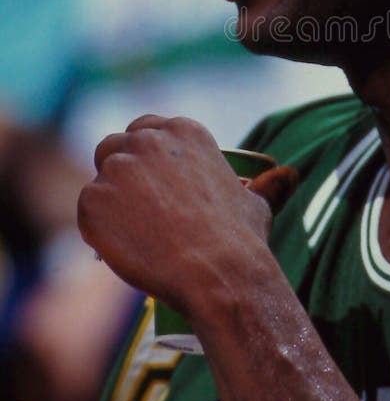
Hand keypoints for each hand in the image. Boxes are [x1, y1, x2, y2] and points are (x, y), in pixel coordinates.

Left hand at [77, 115, 294, 312]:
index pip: (146, 129)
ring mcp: (118, 168)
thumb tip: (290, 176)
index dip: (145, 155)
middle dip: (121, 172)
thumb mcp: (256, 203)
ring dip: (110, 201)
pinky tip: (123, 246)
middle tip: (137, 207)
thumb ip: (266, 185)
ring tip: (134, 232)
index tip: (152, 181)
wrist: (218, 271)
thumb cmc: (240, 238)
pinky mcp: (94, 199)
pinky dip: (98, 228)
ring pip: (99, 179)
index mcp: (185, 131)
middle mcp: (147, 140)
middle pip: (114, 146)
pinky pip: (87, 210)